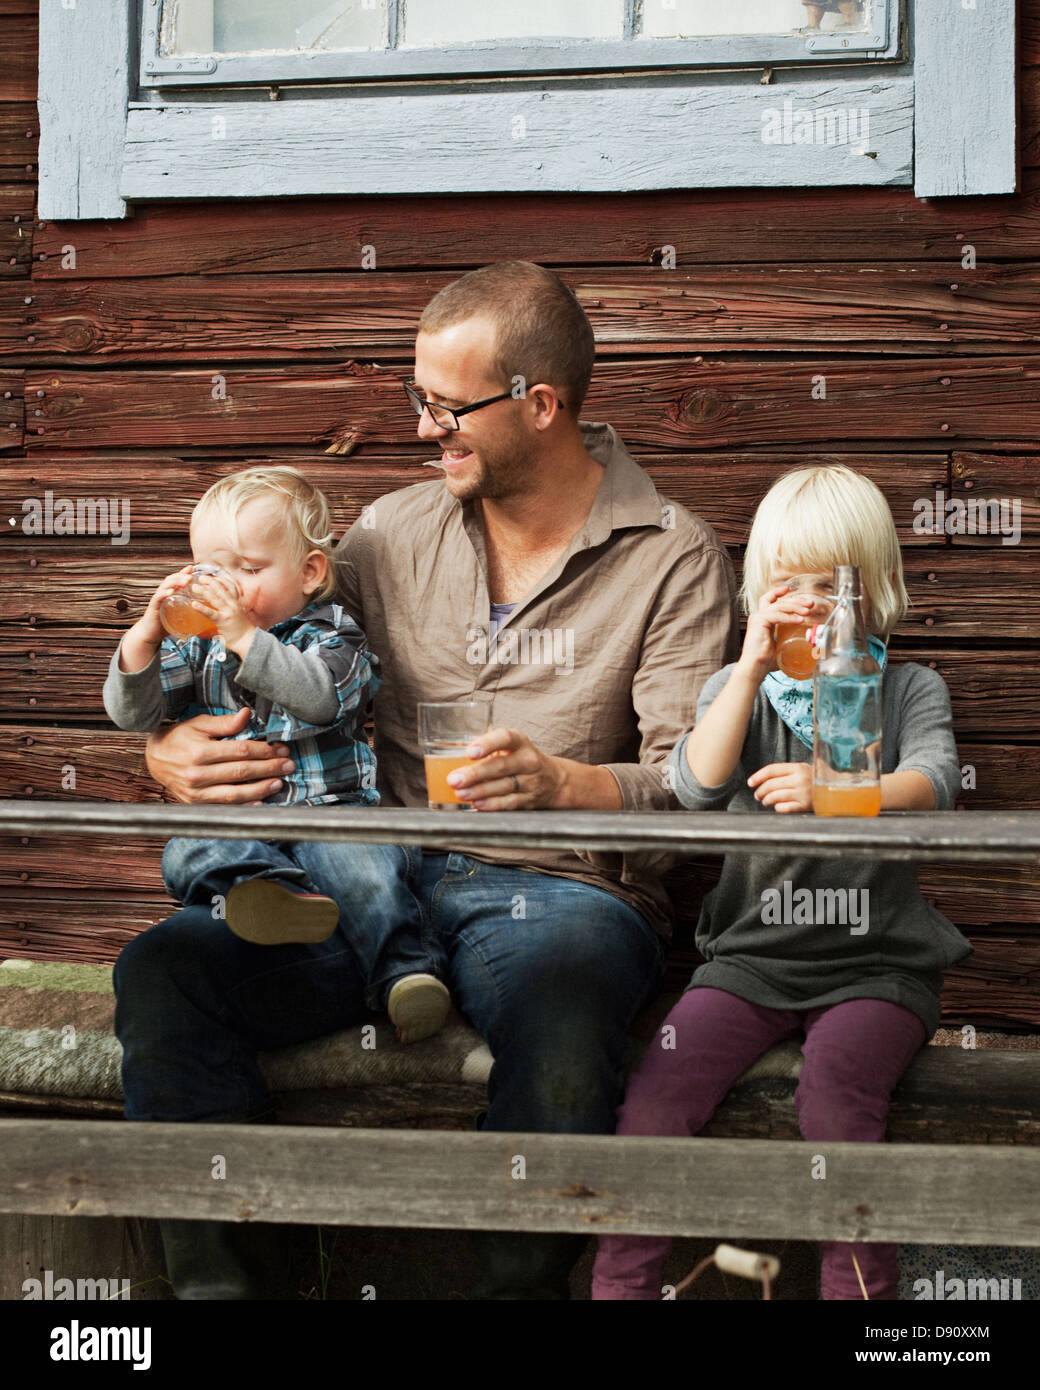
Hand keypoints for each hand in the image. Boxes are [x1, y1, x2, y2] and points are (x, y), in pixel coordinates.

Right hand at [119, 565, 195, 672]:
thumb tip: (202, 609)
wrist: (151, 634)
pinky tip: (171, 591)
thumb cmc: (165, 624)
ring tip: (185, 580)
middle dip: (181, 575)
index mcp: (168, 594)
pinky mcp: (153, 607)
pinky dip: (165, 593)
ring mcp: (157, 599)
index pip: (176, 580)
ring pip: (165, 586)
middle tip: (191, 575)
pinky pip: (158, 597)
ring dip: (175, 582)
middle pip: (171, 580)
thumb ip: (187, 610)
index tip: (193, 568)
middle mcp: (162, 594)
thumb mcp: (178, 614)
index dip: (183, 572)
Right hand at [145, 707, 295, 803]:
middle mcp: (197, 774)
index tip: (280, 749)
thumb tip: (247, 714)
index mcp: (199, 752)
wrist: (155, 759)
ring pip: (235, 794)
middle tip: (288, 765)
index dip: (264, 751)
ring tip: (279, 783)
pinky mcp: (196, 804)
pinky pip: (225, 808)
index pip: (239, 751)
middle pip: (241, 772)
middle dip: (269, 768)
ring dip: (261, 789)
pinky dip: (244, 807)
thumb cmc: (181, 738)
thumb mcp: (200, 724)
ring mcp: (196, 793)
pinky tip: (261, 802)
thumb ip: (225, 723)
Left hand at [190, 572, 255, 655]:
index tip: (213, 576)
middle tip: (201, 578)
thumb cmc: (242, 629)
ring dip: (204, 591)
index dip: (221, 579)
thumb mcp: (239, 614)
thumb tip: (221, 604)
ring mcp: (228, 612)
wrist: (248, 640)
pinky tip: (194, 604)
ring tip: (195, 587)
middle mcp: (233, 604)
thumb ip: (231, 607)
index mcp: (237, 602)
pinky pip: (210, 613)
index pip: (230, 586)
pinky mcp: (222, 621)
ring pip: (215, 598)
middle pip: (221, 588)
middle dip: (210, 581)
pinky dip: (201, 608)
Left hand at [446, 727, 565, 809]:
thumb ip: (486, 744)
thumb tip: (450, 748)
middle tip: (453, 779)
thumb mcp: (510, 745)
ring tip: (460, 793)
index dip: (487, 744)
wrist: (554, 780)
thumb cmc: (520, 758)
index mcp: (520, 742)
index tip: (470, 752)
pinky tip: (477, 804)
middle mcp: (528, 760)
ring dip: (479, 791)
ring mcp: (531, 781)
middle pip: (501, 766)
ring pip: (503, 786)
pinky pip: (509, 803)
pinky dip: (492, 805)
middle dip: (475, 774)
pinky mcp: (530, 800)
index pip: (505, 738)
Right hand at [735, 585, 819, 685]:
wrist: (755, 667)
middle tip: (810, 602)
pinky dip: (789, 617)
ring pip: (779, 606)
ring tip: (808, 610)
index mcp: (762, 620)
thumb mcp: (780, 646)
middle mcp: (758, 616)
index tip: (789, 589)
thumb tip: (806, 647)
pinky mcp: (759, 622)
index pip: (770, 601)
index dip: (778, 593)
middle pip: (778, 601)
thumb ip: (788, 641)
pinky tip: (800, 620)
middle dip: (796, 600)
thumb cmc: (765, 661)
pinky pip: (777, 615)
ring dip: (795, 606)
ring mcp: (758, 618)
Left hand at [747, 762, 812, 813]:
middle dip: (760, 791)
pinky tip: (776, 806)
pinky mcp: (805, 805)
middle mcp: (800, 779)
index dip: (757, 776)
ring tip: (764, 801)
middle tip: (757, 795)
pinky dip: (777, 808)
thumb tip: (762, 780)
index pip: (771, 770)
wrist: (836, 788)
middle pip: (771, 784)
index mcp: (797, 767)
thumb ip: (785, 773)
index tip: (750, 782)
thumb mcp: (802, 770)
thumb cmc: (814, 779)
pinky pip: (784, 808)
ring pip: (775, 796)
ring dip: (766, 800)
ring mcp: (803, 793)